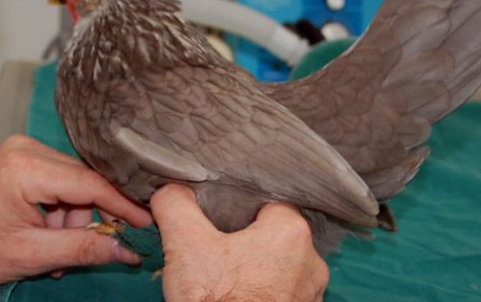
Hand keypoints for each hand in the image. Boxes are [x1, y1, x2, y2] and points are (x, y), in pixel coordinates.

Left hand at [0, 135, 151, 283]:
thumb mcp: (31, 255)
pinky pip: (56, 179)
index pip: (91, 183)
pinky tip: (45, 232)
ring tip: (52, 249)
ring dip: (72, 217)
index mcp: (26, 168)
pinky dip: (58, 208)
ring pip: (72, 182)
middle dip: (89, 218)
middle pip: (83, 181)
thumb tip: (124, 248)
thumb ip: (82, 249)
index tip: (146, 221)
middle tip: (88, 250)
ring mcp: (20, 150)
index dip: (123, 205)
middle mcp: (24, 149)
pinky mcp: (18, 158)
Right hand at [152, 184, 327, 301]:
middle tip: (215, 252)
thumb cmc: (216, 300)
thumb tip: (169, 190)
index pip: (266, 203)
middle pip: (273, 236)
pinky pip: (281, 294)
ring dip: (255, 271)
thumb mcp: (185, 244)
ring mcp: (309, 295)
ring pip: (278, 268)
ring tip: (225, 279)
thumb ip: (176, 205)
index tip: (215, 221)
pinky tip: (237, 298)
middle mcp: (311, 262)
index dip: (237, 209)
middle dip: (245, 242)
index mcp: (291, 232)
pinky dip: (262, 294)